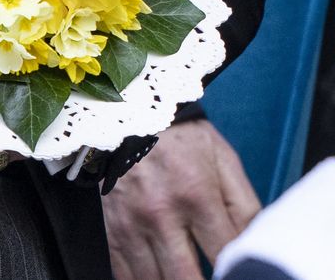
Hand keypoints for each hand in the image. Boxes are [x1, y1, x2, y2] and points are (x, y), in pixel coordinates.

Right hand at [103, 119, 259, 279]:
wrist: (129, 110)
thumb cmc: (181, 136)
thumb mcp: (223, 160)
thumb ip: (245, 206)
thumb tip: (259, 246)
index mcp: (196, 195)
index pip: (224, 257)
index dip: (237, 273)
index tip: (238, 273)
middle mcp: (161, 212)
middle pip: (187, 279)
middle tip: (210, 279)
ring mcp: (132, 222)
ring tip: (187, 276)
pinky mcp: (112, 226)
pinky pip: (123, 272)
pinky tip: (158, 277)